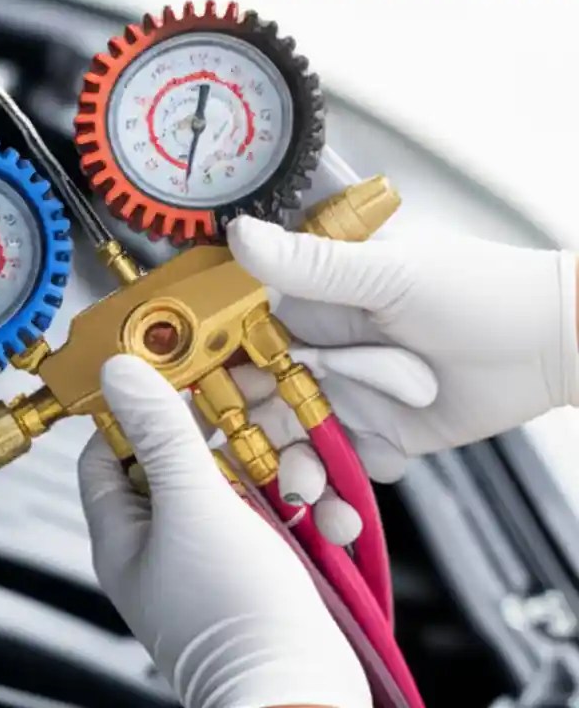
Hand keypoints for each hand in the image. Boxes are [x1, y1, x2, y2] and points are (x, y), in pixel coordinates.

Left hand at [79, 355, 371, 707]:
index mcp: (126, 534)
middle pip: (189, 461)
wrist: (300, 694)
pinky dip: (312, 514)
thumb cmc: (236, 620)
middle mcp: (166, 546)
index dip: (140, 411)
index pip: (110, 452)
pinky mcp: (266, 573)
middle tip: (269, 422)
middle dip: (238, 439)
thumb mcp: (196, 506)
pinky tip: (329, 522)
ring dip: (286, 473)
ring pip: (246, 485)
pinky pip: (285, 521)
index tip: (181, 379)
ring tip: (306, 488)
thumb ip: (162, 435)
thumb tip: (120, 375)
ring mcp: (217, 560)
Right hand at [228, 216, 578, 485]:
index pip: (238, 337)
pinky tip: (344, 508)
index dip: (212, 369)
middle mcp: (317, 351)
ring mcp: (344, 397)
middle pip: (257, 400)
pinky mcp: (374, 437)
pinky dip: (338, 494)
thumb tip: (239, 233)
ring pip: (292, 442)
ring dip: (294, 472)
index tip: (199, 400)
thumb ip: (310, 265)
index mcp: (310, 303)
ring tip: (310, 494)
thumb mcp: (387, 274)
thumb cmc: (480, 292)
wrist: (553, 349)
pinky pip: (340, 471)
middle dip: (251, 435)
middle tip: (255, 459)